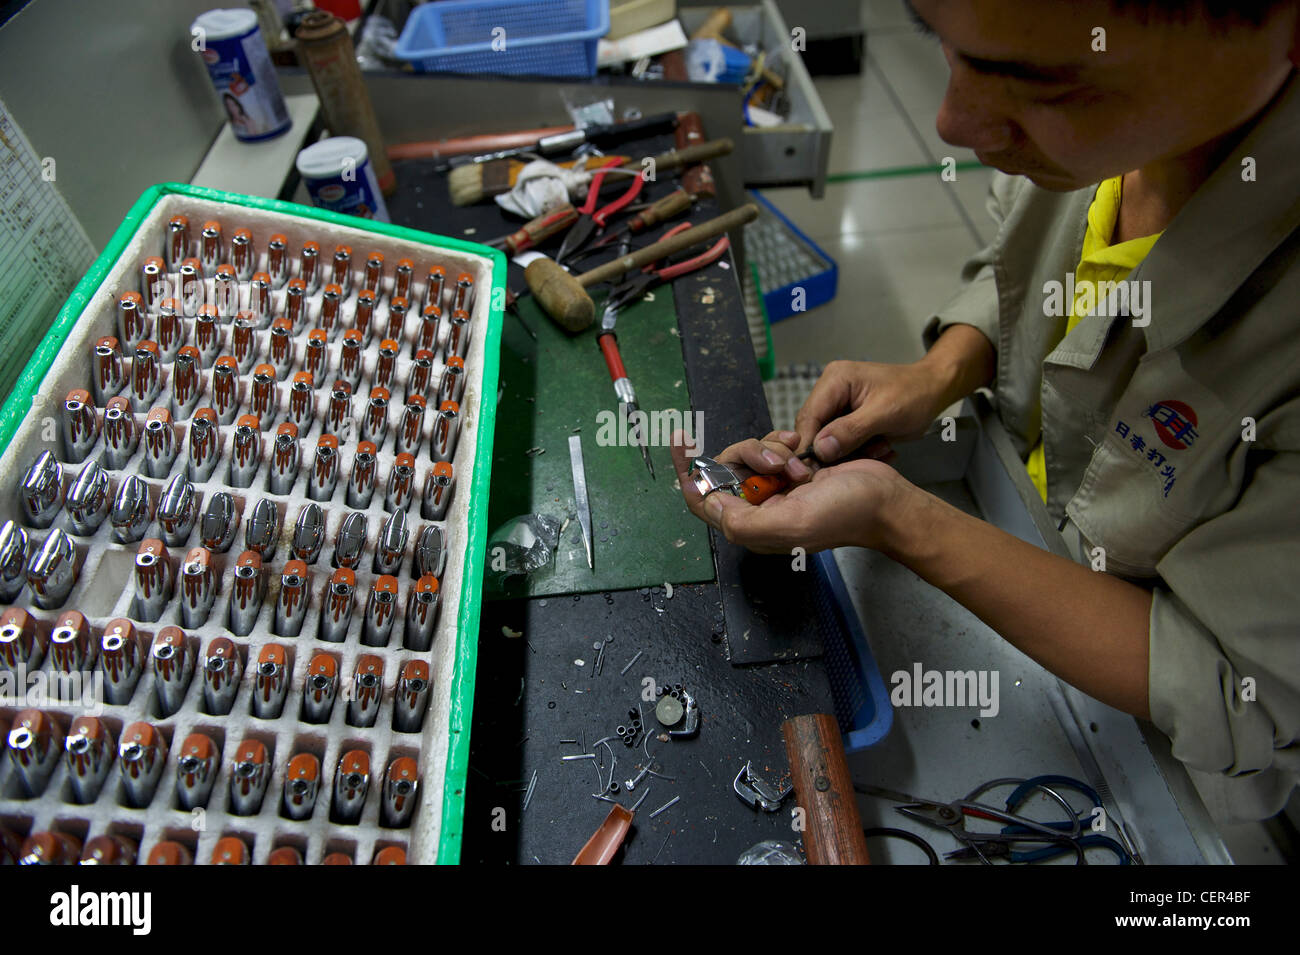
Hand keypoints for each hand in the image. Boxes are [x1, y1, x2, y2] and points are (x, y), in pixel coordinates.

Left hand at [670, 430, 916, 554]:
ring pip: (750, 454)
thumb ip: (744, 522)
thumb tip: (709, 503)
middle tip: (782, 461)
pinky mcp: (791, 471)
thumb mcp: (793, 524)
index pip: (702, 499)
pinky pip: (771, 447)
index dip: (687, 472)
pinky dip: (784, 444)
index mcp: (750, 526)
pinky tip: (803, 451)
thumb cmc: (847, 515)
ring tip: (801, 462)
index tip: (680, 442)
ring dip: (773, 450)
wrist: (886, 500)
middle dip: (751, 455)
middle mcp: (757, 508)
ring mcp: (774, 489)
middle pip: (725, 468)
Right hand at [794, 359, 949, 462]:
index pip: (809, 417)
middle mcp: (830, 391)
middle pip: (815, 431)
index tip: (814, 472)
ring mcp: (838, 406)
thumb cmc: (915, 395)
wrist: (934, 391)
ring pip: (829, 441)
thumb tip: (820, 449)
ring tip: (881, 447)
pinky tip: (882, 447)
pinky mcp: (847, 420)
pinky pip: (842, 443)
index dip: (808, 445)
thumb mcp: (885, 413)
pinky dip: (860, 451)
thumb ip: (851, 430)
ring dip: (853, 452)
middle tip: (866, 455)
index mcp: (835, 380)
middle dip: (837, 450)